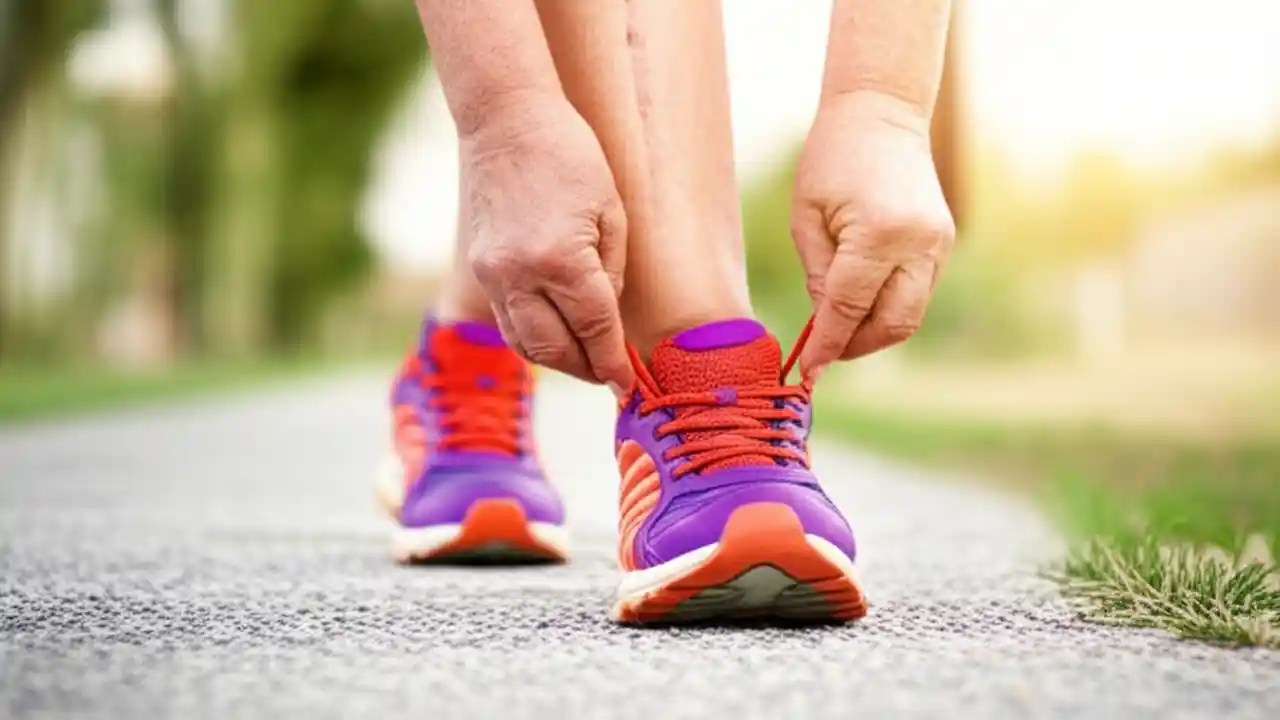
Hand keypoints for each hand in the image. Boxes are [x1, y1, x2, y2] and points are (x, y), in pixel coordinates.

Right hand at [462, 92, 632, 389]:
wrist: (507, 122)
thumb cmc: (571, 157)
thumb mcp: (611, 213)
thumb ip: (611, 275)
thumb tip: (606, 324)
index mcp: (563, 260)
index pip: (594, 330)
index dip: (612, 363)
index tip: (626, 385)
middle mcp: (521, 275)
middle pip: (556, 349)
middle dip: (586, 369)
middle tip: (608, 375)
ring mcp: (494, 274)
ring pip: (525, 343)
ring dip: (557, 358)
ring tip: (584, 358)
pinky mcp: (480, 268)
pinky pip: (506, 321)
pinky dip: (532, 337)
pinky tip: (555, 332)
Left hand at [791, 91, 954, 377]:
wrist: (882, 114)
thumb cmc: (832, 159)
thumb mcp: (807, 218)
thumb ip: (818, 277)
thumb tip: (825, 326)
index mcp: (879, 234)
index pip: (849, 307)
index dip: (826, 344)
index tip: (808, 371)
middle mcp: (918, 244)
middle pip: (892, 324)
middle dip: (856, 345)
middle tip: (824, 352)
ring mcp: (939, 245)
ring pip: (909, 315)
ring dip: (873, 331)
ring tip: (839, 329)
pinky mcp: (944, 244)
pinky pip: (916, 294)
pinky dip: (888, 308)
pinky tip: (860, 304)